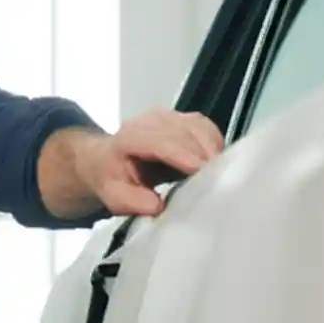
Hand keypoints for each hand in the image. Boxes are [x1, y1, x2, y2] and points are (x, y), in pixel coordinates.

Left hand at [79, 109, 223, 216]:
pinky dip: (213, 142)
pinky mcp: (180, 119)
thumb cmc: (111, 178)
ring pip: (198, 126)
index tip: (203, 173)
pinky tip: (213, 162)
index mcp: (130, 137)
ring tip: (218, 173)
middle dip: (205, 155)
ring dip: (212, 148)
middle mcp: (149, 121)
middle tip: (219, 181)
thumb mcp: (114, 197)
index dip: (185, 157)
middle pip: (185, 132)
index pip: (162, 143)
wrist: (104, 161)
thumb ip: (134, 201)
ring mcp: (166, 116)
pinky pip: (204, 126)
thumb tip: (158, 205)